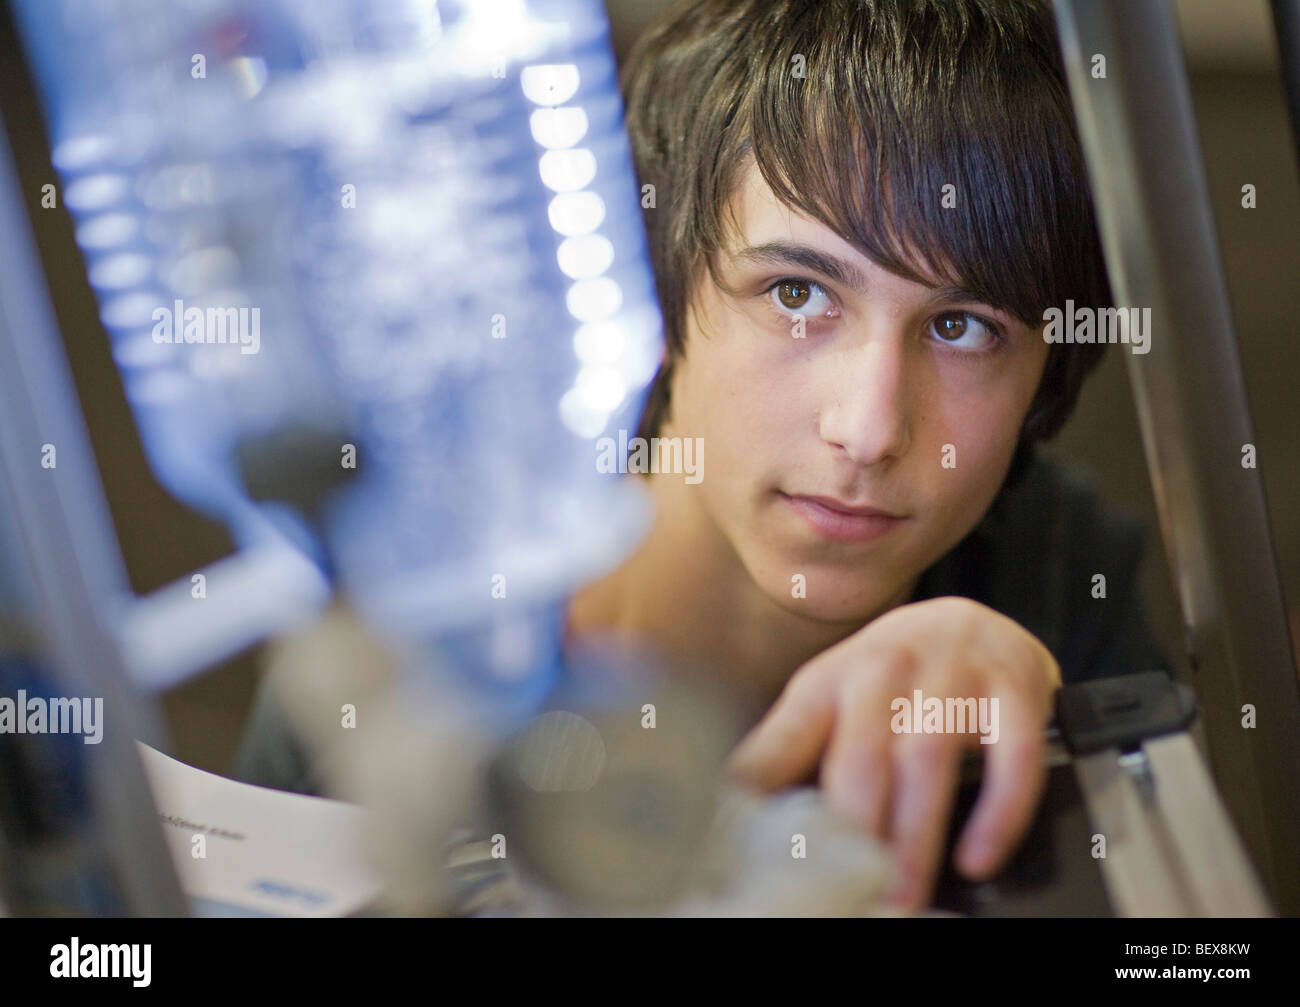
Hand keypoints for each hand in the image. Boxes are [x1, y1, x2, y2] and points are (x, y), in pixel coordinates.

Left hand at [725, 596, 1061, 909]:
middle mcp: (886, 665)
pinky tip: (978, 857)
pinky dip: (998, 810)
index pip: (788, 735)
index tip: (753, 841)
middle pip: (862, 754)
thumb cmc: (889, 678)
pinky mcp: (1016, 687)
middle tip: (850, 888)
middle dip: (854, 828)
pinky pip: (1013, 754)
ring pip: (928, 756)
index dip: (764, 788)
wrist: (971, 621)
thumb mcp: (828, 701)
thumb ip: (784, 753)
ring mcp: (954, 671)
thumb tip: (731, 814)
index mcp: (829, 678)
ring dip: (915, 834)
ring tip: (902, 894)